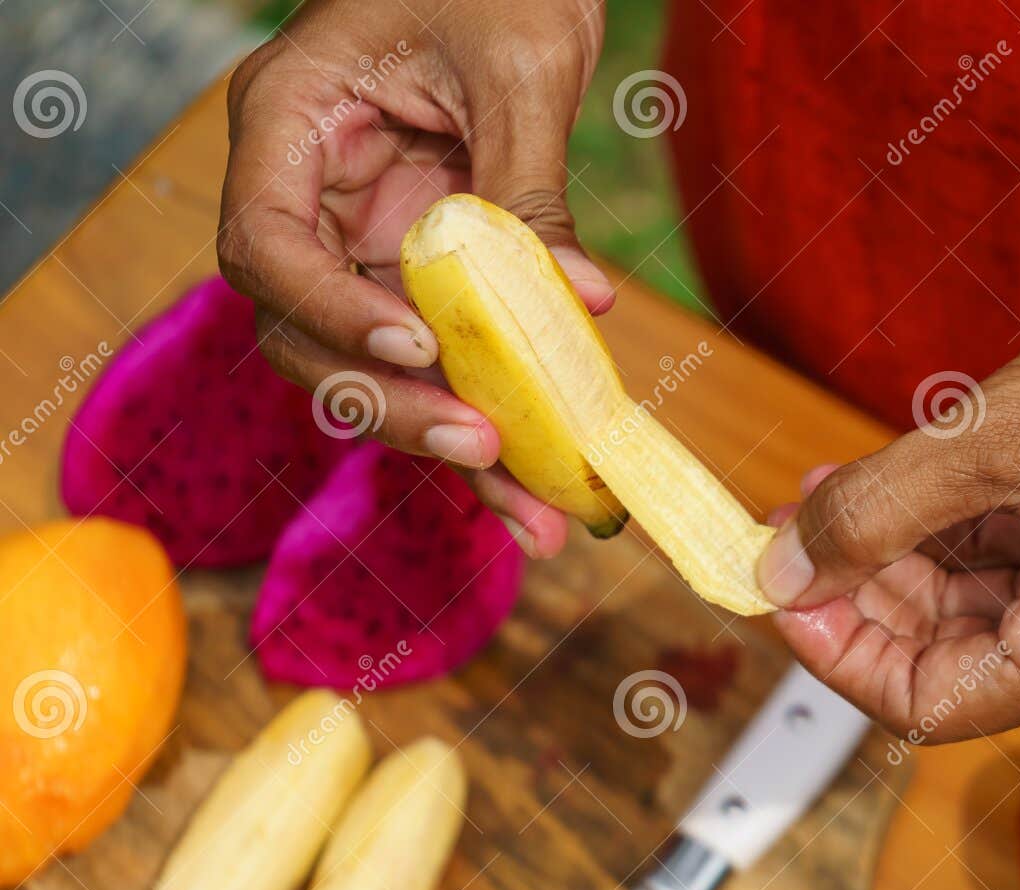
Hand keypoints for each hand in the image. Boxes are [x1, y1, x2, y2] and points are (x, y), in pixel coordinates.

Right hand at [217, 0, 609, 555]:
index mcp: (290, 120)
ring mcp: (361, 242)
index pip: (267, 244)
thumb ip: (528, 190)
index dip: (332, 310)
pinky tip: (537, 485)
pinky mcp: (419, 275)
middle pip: (307, 333)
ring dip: (447, 441)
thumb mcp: (520, 67)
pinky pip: (439, 358)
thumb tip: (577, 305)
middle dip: (391, 403)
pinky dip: (486, 413)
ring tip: (532, 516)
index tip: (418, 348)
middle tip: (482, 447)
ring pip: (372, 369)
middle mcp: (309, 195)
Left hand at [756, 132, 1019, 740]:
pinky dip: (970, 531)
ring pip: (982, 609)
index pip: (918, 703)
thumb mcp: (1000, 437)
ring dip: (909, 552)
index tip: (774, 575)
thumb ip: (879, 510)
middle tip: (799, 511)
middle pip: (945, 656)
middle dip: (863, 585)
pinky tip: (926, 472)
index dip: (834, 646)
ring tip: (848, 477)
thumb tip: (778, 564)